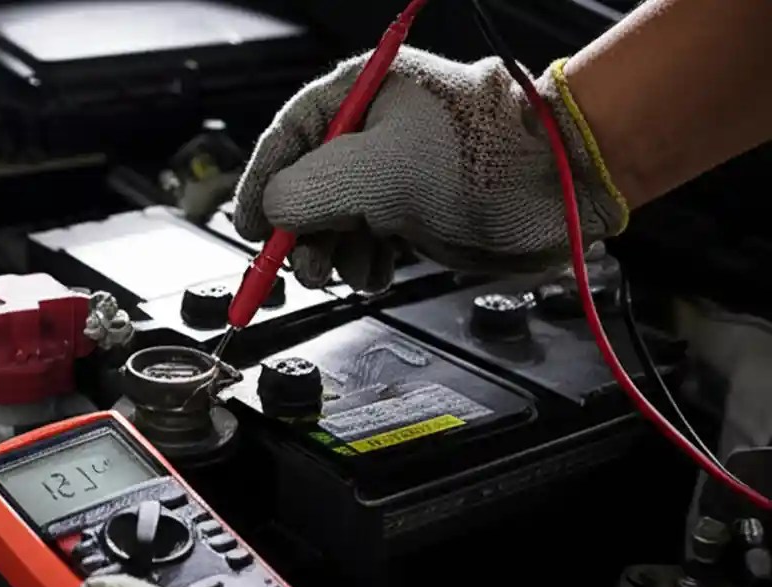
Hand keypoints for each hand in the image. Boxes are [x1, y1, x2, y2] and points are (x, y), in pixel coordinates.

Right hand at [232, 46, 627, 292]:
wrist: (560, 190)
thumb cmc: (483, 163)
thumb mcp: (377, 173)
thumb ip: (307, 191)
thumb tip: (269, 211)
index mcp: (359, 93)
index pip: (287, 137)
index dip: (261, 185)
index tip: (249, 229)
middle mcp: (369, 131)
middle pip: (303, 187)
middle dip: (302, 231)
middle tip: (306, 263)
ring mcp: (390, 173)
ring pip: (332, 223)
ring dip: (336, 255)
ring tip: (356, 266)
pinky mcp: (411, 210)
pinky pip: (364, 242)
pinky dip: (364, 264)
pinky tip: (379, 270)